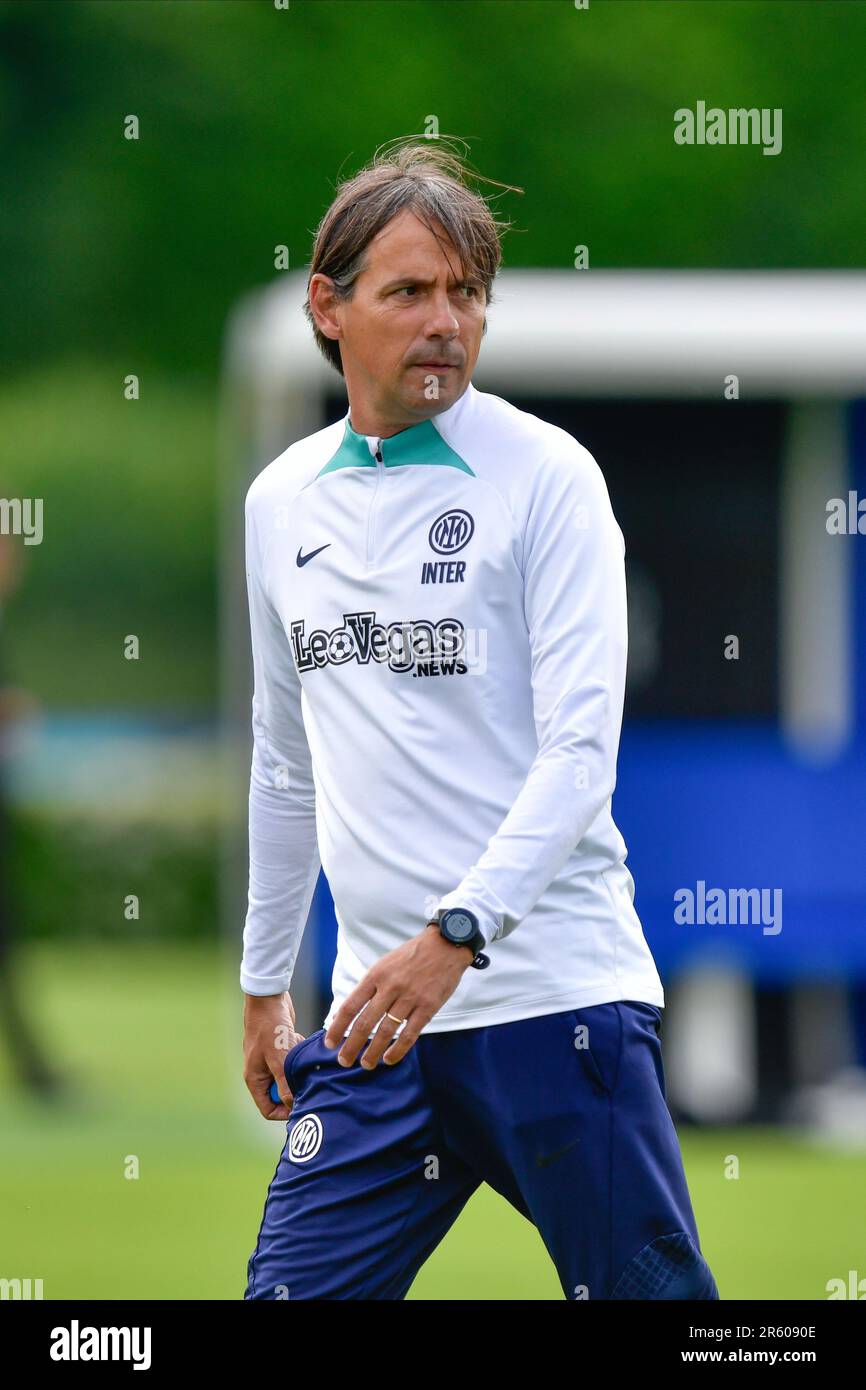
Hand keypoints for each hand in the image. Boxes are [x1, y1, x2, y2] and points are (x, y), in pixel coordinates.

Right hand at [242, 990, 304, 1119]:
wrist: (268, 998)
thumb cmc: (269, 1027)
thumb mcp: (278, 1058)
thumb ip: (285, 1084)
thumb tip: (292, 1107)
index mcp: (255, 1079)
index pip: (268, 1109)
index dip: (284, 1112)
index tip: (302, 1105)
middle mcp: (261, 1073)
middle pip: (281, 1094)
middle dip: (295, 1085)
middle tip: (305, 1076)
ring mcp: (270, 1060)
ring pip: (289, 1076)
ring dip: (297, 1067)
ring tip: (296, 1052)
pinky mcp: (280, 1049)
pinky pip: (293, 1061)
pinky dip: (298, 1053)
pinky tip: (297, 1040)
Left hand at [323, 923, 472, 1069]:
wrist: (445, 946)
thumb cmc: (411, 956)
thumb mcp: (384, 964)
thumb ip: (368, 987)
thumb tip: (347, 1012)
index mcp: (376, 975)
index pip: (350, 1006)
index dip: (337, 1028)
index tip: (330, 1042)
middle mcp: (390, 987)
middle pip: (365, 1023)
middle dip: (351, 1046)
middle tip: (343, 1061)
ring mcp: (410, 998)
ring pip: (386, 1032)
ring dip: (373, 1052)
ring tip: (366, 1064)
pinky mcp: (428, 1007)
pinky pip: (409, 1034)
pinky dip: (397, 1050)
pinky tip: (389, 1059)